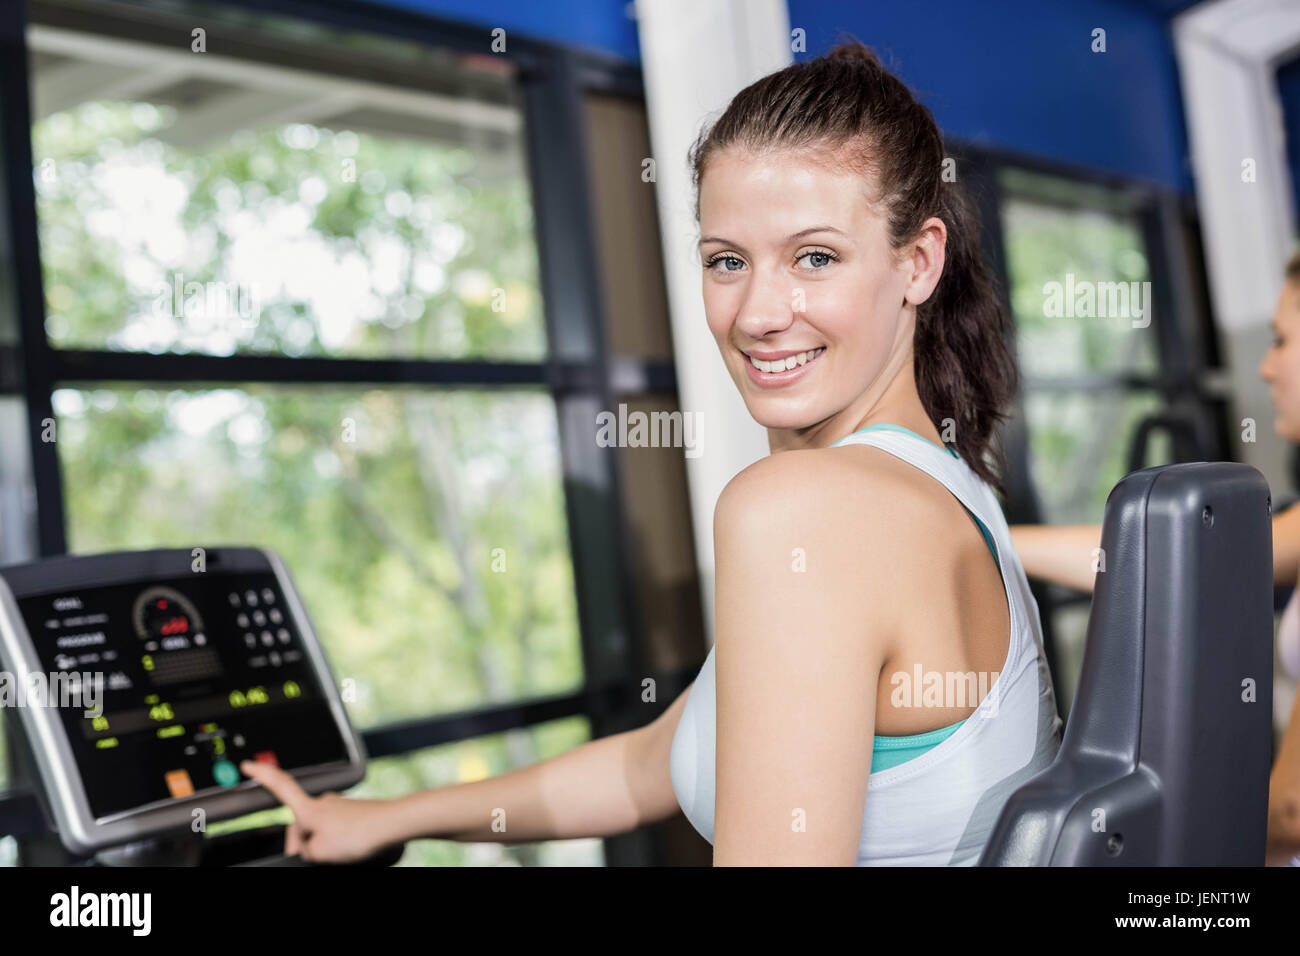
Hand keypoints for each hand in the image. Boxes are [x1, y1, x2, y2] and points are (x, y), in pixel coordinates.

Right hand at [239, 760, 395, 863]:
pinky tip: (352, 848)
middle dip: (305, 842)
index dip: (262, 775)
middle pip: (301, 824)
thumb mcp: (319, 852)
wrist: (392, 824)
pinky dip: (340, 842)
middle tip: (320, 857)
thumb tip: (307, 847)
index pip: (280, 786)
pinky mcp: (354, 813)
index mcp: (309, 808)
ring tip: (343, 853)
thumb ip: (304, 850)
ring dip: (325, 844)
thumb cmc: (360, 833)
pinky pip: (339, 830)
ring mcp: (340, 806)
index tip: (249, 765)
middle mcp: (324, 801)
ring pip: (321, 829)